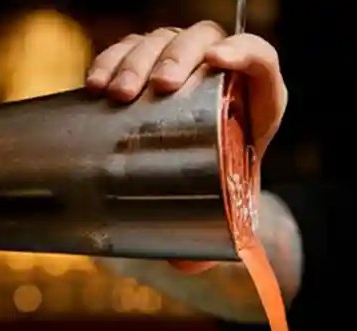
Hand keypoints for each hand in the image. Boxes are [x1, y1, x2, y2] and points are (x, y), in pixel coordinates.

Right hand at [85, 23, 287, 274]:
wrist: (203, 172)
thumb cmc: (222, 188)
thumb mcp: (229, 209)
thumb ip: (216, 238)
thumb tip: (186, 266)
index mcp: (257, 100)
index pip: (261, 61)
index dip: (246, 52)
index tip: (220, 63)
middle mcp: (221, 71)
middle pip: (204, 40)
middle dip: (179, 57)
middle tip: (159, 87)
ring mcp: (183, 61)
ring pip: (163, 39)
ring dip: (138, 59)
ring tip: (119, 93)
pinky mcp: (148, 60)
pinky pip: (130, 46)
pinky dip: (111, 59)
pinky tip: (96, 84)